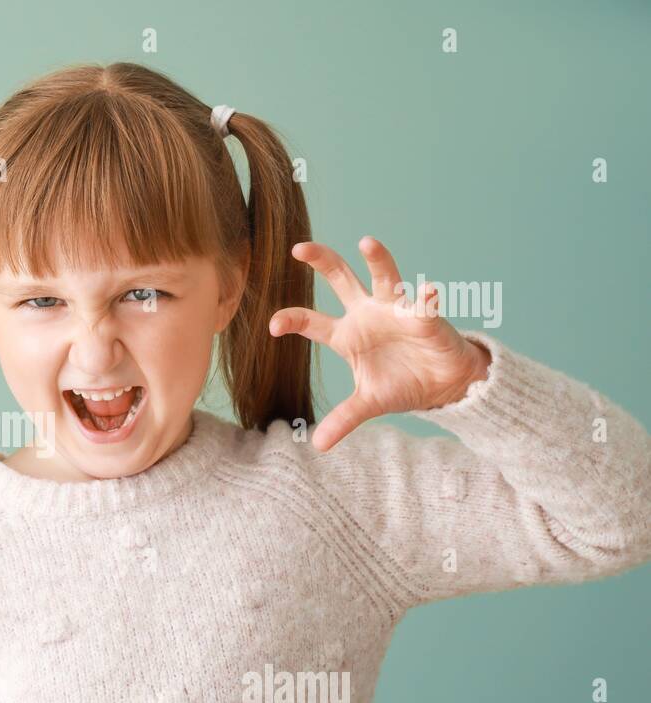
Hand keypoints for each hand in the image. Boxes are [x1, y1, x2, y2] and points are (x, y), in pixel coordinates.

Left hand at [269, 236, 491, 451]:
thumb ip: (343, 420)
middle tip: (298, 247)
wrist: (444, 385)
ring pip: (385, 278)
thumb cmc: (403, 384)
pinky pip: (426, 305)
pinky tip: (429, 293)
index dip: (292, 320)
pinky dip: (427, 299)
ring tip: (367, 242)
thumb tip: (318, 446)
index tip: (273, 325)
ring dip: (378, 260)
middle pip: (340, 280)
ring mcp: (397, 311)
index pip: (312, 323)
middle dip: (321, 262)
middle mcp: (368, 315)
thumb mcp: (367, 404)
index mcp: (347, 335)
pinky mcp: (426, 318)